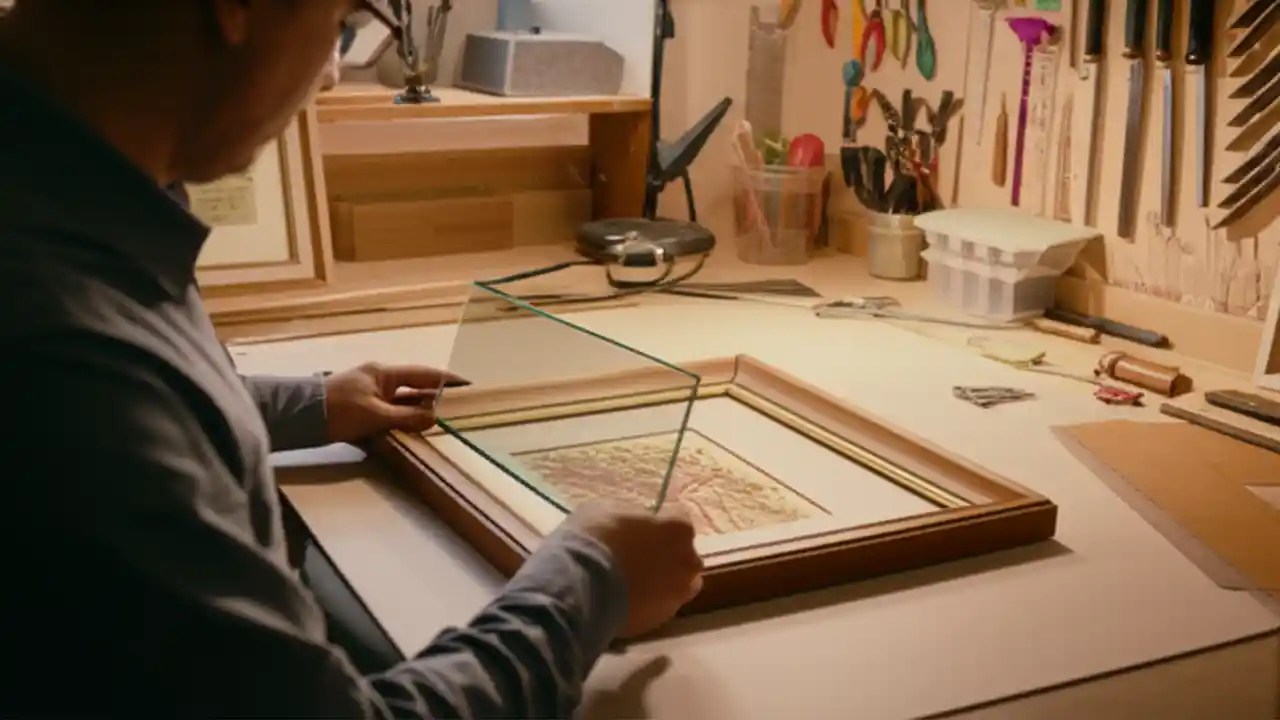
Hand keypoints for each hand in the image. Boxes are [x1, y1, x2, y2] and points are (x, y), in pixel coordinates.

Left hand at [323, 362, 467, 443]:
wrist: (299, 418)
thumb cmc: (337, 410)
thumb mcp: (374, 415)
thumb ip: (406, 416)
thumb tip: (434, 418)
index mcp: (383, 374)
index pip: (423, 374)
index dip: (445, 380)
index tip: (466, 385)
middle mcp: (379, 381)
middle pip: (413, 389)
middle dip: (433, 398)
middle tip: (457, 409)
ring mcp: (369, 395)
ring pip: (402, 403)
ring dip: (417, 412)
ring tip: (439, 422)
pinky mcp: (360, 411)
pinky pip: (390, 414)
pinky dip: (402, 421)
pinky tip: (411, 431)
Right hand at [565, 500, 702, 638]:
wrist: (579, 587)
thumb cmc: (594, 538)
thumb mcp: (609, 509)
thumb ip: (634, 516)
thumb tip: (636, 524)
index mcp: (679, 528)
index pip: (678, 519)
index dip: (658, 523)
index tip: (641, 528)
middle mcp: (688, 562)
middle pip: (683, 555)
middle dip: (666, 555)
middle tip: (637, 556)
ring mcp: (678, 595)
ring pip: (676, 586)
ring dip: (661, 583)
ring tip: (632, 583)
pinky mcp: (661, 621)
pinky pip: (658, 608)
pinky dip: (647, 604)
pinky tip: (624, 601)